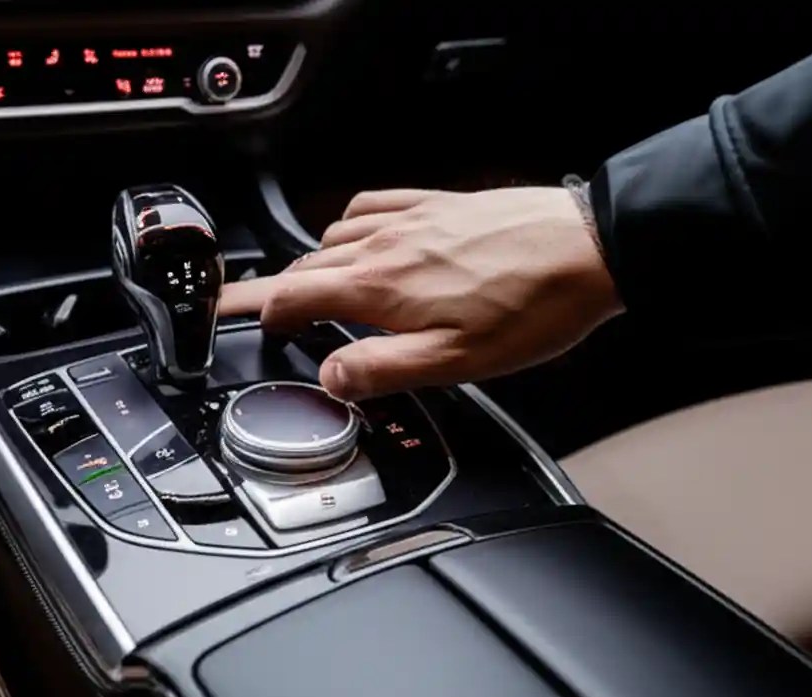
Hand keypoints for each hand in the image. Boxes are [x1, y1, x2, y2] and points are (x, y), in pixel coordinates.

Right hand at [220, 187, 622, 400]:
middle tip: (267, 317)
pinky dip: (348, 227)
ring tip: (317, 292)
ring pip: (333, 238)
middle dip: (279, 295)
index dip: (250, 312)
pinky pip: (369, 207)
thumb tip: (331, 377)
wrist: (588, 248)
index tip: (224, 321)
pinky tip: (360, 239)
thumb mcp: (455, 362)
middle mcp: (385, 246)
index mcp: (379, 288)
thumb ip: (381, 370)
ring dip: (314, 266)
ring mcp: (409, 219)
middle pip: (305, 267)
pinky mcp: (436, 204)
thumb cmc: (532, 307)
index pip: (290, 296)